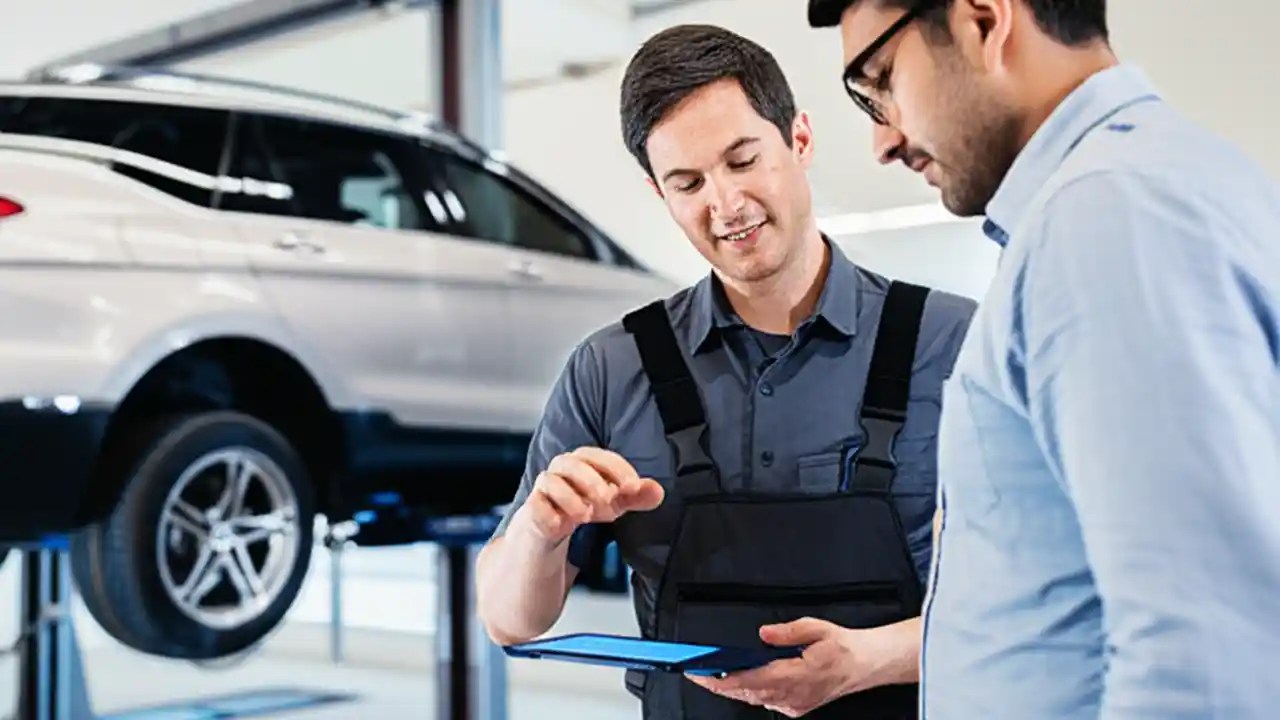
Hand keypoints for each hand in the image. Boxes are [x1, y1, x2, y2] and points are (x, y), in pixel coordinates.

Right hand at [519, 447, 664, 545]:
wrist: (549, 527)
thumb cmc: (583, 505)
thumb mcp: (614, 502)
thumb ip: (635, 496)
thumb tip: (658, 492)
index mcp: (582, 462)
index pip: (598, 456)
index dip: (617, 468)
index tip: (633, 486)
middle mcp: (560, 470)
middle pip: (572, 462)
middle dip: (593, 480)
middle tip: (609, 500)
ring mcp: (543, 489)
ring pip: (550, 480)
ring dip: (571, 497)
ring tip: (587, 515)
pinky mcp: (531, 510)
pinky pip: (535, 506)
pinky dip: (549, 514)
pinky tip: (562, 526)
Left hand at [686, 618, 882, 717]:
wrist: (868, 664)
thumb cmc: (845, 647)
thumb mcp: (817, 628)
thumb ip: (787, 632)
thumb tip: (764, 633)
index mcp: (795, 675)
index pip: (749, 681)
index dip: (721, 682)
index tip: (702, 675)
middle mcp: (793, 695)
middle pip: (746, 693)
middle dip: (721, 685)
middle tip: (699, 673)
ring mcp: (795, 704)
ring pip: (756, 699)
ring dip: (736, 689)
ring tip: (716, 676)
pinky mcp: (798, 707)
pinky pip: (769, 702)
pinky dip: (753, 693)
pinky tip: (746, 681)